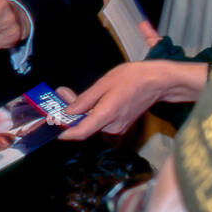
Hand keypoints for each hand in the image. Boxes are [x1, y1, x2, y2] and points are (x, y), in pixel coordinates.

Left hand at [56, 61, 208, 140]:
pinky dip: (92, 111)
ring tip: (69, 93)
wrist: (157, 81)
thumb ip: (84, 100)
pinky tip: (88, 98)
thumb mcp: (103, 84)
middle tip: (60, 94)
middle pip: (85, 124)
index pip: (81, 132)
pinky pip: (101, 120)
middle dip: (70, 112)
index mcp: (107, 115)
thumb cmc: (133, 78)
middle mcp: (113, 126)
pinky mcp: (121, 124)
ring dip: (80, 110)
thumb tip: (68, 111)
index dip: (65, 133)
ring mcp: (118, 126)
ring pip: (92, 122)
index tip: (53, 129)